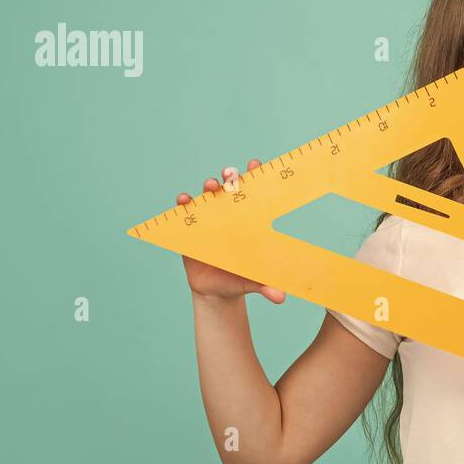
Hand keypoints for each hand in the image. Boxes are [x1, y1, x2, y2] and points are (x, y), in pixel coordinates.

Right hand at [175, 159, 285, 304]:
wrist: (216, 291)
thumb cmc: (239, 280)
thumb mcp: (252, 282)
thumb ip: (265, 286)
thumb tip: (280, 298)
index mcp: (249, 221)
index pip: (253, 193)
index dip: (255, 175)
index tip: (256, 165)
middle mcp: (229, 215)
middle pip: (229, 189)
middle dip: (230, 177)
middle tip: (231, 176)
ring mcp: (208, 219)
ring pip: (207, 196)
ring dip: (209, 187)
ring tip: (211, 187)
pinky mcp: (189, 229)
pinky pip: (184, 212)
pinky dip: (183, 203)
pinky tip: (184, 200)